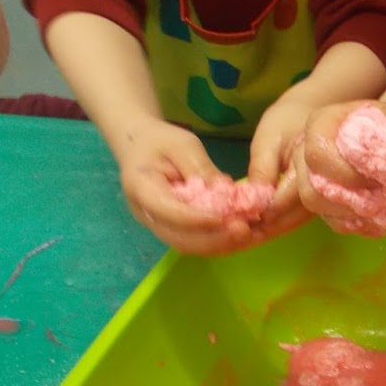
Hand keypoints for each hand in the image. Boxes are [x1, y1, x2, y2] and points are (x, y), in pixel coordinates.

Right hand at [115, 117, 256, 254]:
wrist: (139, 146)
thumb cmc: (159, 141)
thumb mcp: (183, 145)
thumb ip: (201, 169)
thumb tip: (227, 192)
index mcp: (141, 188)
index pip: (168, 211)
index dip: (196, 218)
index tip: (225, 217)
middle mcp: (146, 214)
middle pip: (178, 238)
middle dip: (213, 238)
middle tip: (244, 230)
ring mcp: (156, 225)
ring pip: (187, 245)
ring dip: (219, 244)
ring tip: (247, 234)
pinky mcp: (170, 229)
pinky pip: (192, 242)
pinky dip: (217, 241)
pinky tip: (239, 235)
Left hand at [246, 95, 315, 239]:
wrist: (308, 117)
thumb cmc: (286, 122)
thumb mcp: (268, 140)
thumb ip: (262, 170)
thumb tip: (255, 204)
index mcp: (313, 163)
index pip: (290, 196)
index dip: (264, 209)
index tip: (239, 216)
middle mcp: (324, 185)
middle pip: (294, 216)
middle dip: (264, 225)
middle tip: (235, 228)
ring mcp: (323, 197)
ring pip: (294, 221)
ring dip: (269, 228)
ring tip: (242, 228)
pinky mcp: (316, 203)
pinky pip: (295, 218)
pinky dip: (275, 222)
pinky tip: (255, 222)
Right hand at [288, 100, 385, 236]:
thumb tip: (375, 164)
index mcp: (321, 124)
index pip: (318, 153)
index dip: (346, 173)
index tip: (377, 180)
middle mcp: (306, 151)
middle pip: (309, 188)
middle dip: (348, 200)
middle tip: (382, 200)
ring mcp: (310, 178)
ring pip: (319, 208)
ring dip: (354, 215)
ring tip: (384, 211)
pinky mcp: (324, 201)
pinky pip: (333, 221)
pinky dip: (359, 225)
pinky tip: (381, 220)